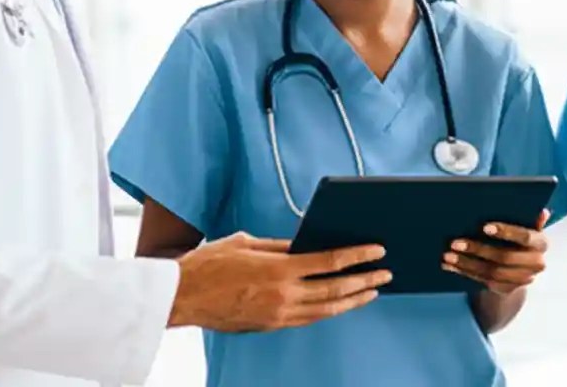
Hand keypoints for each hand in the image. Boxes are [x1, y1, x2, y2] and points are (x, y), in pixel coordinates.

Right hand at [168, 231, 391, 332]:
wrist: (181, 297)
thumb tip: (304, 246)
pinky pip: (307, 318)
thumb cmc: (208, 264)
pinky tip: (339, 304)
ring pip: (326, 310)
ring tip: (371, 292)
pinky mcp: (270, 325)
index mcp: (279, 269)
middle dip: (365, 281)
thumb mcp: (246, 242)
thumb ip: (279, 246)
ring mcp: (278, 314)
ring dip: (352, 301)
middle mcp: (283, 295)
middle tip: (386, 274)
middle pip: (335, 290)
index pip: (330, 262)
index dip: (357, 257)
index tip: (377, 251)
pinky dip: (328, 310)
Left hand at [441, 210, 549, 294]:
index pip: (524, 237)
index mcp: (541, 243)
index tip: (484, 227)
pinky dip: (464, 272)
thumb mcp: (526, 225)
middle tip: (455, 242)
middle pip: (504, 257)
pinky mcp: (506, 289)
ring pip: (491, 272)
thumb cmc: (519, 237)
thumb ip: (530, 219)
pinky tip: (449, 265)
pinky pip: (483, 281)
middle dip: (478, 249)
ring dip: (466, 263)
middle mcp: (536, 263)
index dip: (505, 232)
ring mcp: (522, 279)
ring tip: (447, 255)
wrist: (521, 266)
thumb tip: (542, 211)